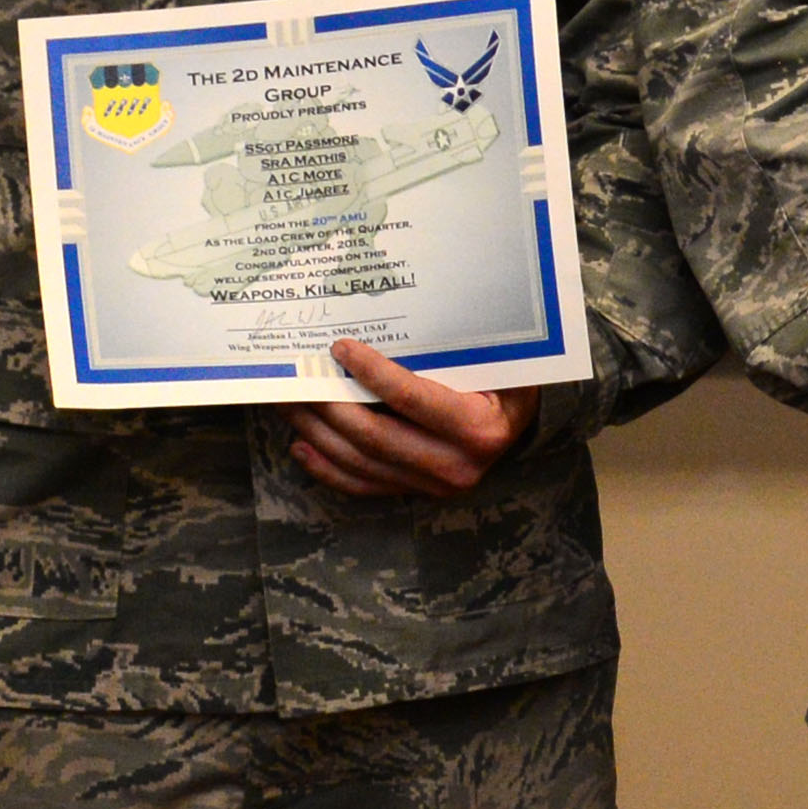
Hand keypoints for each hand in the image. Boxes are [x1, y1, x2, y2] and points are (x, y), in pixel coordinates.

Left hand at [288, 338, 526, 502]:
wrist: (517, 427)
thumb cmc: (505, 384)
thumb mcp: (497, 362)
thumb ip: (458, 349)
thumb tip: (402, 314)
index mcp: (479, 429)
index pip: (411, 399)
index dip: (371, 373)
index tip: (341, 348)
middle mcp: (456, 466)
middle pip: (375, 436)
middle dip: (329, 405)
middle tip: (298, 378)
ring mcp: (433, 486)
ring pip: (361, 462)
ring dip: (318, 433)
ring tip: (290, 404)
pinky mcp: (416, 494)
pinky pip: (362, 486)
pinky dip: (326, 468)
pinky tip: (302, 445)